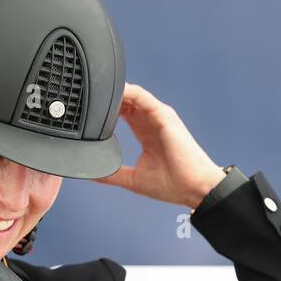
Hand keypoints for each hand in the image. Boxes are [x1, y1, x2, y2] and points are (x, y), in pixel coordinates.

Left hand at [94, 82, 226, 208]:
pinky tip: (114, 94)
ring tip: (96, 93)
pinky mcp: (164, 115)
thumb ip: (113, 173)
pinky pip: (143, 97)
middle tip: (87, 101)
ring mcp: (158, 117)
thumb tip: (93, 173)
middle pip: (126, 101)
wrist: (193, 188)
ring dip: (115, 93)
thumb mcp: (133, 179)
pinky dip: (128, 93)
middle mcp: (152, 122)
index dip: (105, 111)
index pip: (123, 114)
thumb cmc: (172, 185)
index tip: (88, 113)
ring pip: (133, 95)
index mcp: (145, 134)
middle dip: (107, 99)